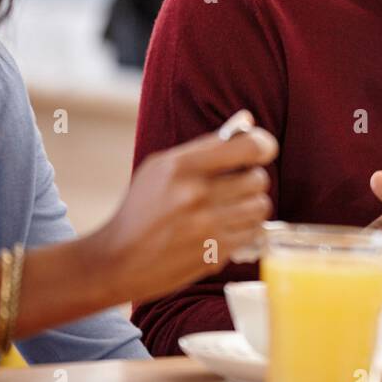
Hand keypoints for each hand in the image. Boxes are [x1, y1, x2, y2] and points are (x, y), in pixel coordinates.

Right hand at [94, 114, 278, 302]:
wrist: (118, 259)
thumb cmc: (142, 208)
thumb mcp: (161, 167)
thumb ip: (205, 146)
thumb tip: (249, 122)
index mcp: (181, 167)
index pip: (246, 147)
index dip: (262, 145)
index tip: (263, 148)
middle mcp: (196, 195)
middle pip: (258, 178)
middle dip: (252, 179)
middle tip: (237, 184)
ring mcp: (207, 227)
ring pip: (261, 206)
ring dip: (251, 205)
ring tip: (233, 207)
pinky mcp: (216, 254)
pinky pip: (253, 233)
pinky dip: (246, 229)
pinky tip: (227, 227)